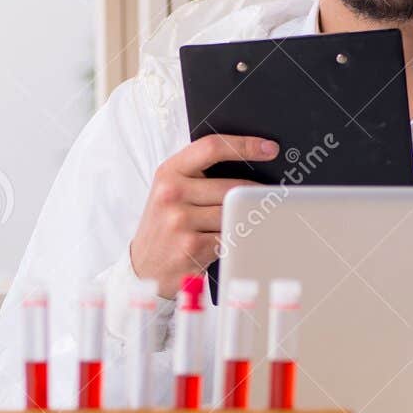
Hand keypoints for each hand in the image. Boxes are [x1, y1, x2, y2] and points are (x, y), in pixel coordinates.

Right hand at [129, 133, 278, 298]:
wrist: (144, 267)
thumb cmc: (163, 226)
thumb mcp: (170, 191)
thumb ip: (198, 175)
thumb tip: (248, 165)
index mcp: (168, 173)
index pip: (211, 148)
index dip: (245, 145)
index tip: (268, 149)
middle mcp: (171, 193)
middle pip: (231, 186)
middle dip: (253, 195)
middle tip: (266, 199)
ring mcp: (180, 220)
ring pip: (234, 212)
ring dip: (245, 218)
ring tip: (242, 222)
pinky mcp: (192, 246)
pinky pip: (230, 235)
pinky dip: (237, 238)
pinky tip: (231, 239)